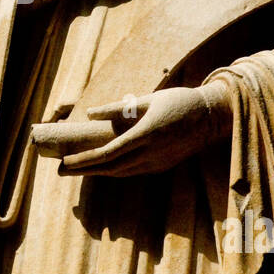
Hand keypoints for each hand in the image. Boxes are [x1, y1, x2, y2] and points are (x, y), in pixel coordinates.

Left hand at [60, 82, 231, 177]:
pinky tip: (103, 167)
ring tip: (77, 169)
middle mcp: (150, 154)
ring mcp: (157, 163)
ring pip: (120, 173)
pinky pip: (132, 171)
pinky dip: (114, 170)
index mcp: (145, 135)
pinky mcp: (162, 166)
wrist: (212, 117)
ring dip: (97, 172)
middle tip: (61, 170)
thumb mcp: (147, 100)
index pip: (107, 154)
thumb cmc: (179, 102)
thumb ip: (118, 109)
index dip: (83, 160)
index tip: (65, 161)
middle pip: (110, 168)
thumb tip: (91, 113)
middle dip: (83, 170)